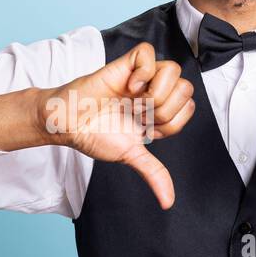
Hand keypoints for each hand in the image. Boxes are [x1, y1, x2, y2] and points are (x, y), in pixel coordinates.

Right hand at [37, 42, 195, 208]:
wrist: (67, 122)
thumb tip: (168, 203)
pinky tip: (129, 85)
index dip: (172, 122)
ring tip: (135, 99)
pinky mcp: (125, 64)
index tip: (146, 127)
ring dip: (157, 90)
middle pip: (187, 89)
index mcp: (159, 113)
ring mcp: (141, 77)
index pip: (188, 110)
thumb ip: (154, 174)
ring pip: (174, 70)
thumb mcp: (130, 155)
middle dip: (166, 108)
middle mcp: (154, 92)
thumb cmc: (94, 135)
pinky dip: (143, 71)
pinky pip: (148, 53)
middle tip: (141, 114)